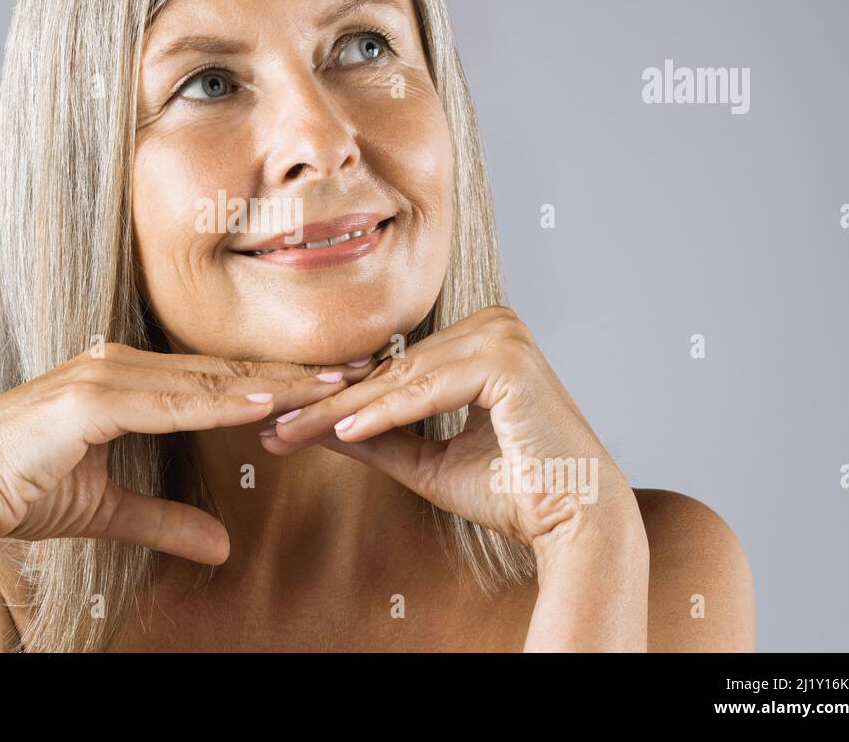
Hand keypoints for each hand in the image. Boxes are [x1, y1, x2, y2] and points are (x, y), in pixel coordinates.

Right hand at [0, 343, 370, 563]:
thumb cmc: (22, 490)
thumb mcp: (111, 508)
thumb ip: (165, 519)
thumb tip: (220, 546)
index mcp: (128, 383)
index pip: (220, 381)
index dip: (280, 382)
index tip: (335, 384)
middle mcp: (121, 367)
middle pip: (228, 371)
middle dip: (298, 372)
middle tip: (363, 368)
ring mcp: (107, 377)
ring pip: (211, 381)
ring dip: (277, 382)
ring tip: (338, 383)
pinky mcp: (91, 399)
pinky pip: (172, 402)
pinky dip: (222, 401)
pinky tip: (268, 401)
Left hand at [260, 306, 636, 547]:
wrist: (574, 521)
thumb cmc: (514, 491)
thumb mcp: (427, 461)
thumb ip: (376, 436)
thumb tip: (317, 428)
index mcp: (479, 339)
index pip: (393, 370)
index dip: (336, 401)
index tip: (283, 426)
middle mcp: (493, 325)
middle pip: (390, 371)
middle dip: (328, 405)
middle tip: (273, 429)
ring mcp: (503, 336)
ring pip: (401, 379)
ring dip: (345, 411)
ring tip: (292, 433)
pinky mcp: (507, 361)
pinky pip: (427, 390)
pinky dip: (384, 413)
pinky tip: (343, 432)